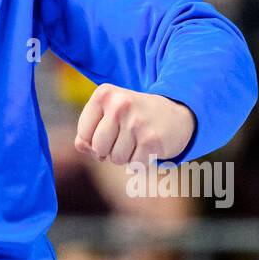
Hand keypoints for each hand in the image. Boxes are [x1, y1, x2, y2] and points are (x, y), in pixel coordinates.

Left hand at [74, 83, 194, 165]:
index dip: (93, 140)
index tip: (108, 131)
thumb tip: (81, 146)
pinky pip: (135, 165)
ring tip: (137, 140)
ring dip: (126, 156)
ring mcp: (136, 122)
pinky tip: (148, 147)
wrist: (177, 114)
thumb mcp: (108, 114)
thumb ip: (87, 131)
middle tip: (124, 138)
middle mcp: (119, 104)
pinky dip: (141, 162)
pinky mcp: (151, 140)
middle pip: (98, 148)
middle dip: (109, 151)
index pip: (83, 133)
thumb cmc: (133, 117)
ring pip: (116, 159)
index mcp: (104, 93)